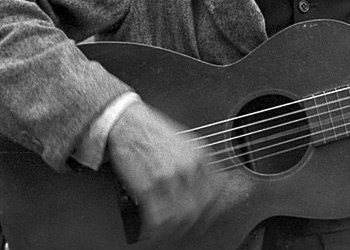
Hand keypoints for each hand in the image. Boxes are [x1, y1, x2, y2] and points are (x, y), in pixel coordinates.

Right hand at [106, 100, 216, 241]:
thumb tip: (207, 185)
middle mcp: (189, 167)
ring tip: (169, 233)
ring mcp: (169, 178)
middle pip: (201, 207)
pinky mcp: (148, 187)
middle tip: (189, 230)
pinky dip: (158, 230)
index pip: (216, 192)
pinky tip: (154, 231)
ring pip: (182, 216)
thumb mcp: (185, 141)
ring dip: (176, 230)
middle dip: (196, 224)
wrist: (127, 122)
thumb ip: (198, 163)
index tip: (207, 218)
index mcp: (201, 155)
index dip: (212, 210)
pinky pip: (160, 218)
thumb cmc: (152, 132)